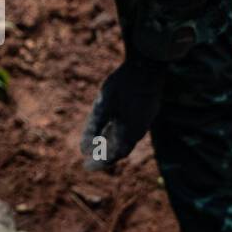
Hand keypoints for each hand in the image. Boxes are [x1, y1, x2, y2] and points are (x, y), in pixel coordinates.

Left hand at [80, 55, 165, 169]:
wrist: (147, 64)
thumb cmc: (123, 85)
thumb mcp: (103, 106)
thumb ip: (94, 128)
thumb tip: (83, 150)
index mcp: (130, 132)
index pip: (114, 155)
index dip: (101, 163)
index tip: (87, 167)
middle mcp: (140, 129)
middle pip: (121, 148)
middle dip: (105, 154)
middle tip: (91, 159)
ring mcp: (146, 119)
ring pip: (127, 137)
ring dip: (113, 142)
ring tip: (98, 144)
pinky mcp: (148, 109)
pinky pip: (132, 127)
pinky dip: (120, 131)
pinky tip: (112, 124)